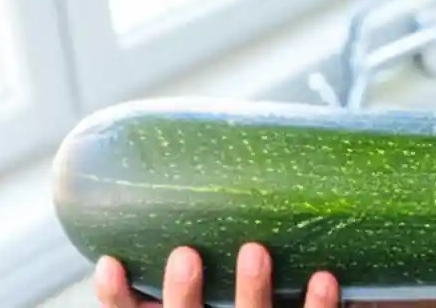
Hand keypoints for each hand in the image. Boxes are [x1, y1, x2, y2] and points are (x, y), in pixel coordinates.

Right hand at [94, 242, 339, 306]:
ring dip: (252, 291)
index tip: (110, 260)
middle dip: (183, 294)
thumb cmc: (271, 271)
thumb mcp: (230, 256)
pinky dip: (318, 305)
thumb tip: (211, 144)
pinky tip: (325, 275)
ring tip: (255, 250)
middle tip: (185, 253)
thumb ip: (219, 220)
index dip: (117, 296)